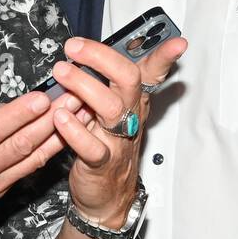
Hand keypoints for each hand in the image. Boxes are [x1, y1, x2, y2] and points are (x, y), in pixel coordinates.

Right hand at [0, 91, 81, 218]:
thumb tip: (11, 107)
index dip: (18, 115)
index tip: (42, 96)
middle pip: (18, 146)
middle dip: (50, 120)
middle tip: (74, 95)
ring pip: (30, 159)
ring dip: (59, 133)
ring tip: (81, 109)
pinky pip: (29, 168)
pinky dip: (50, 149)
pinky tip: (68, 131)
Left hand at [49, 35, 187, 226]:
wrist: (106, 195)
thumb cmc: (105, 143)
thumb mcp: (110, 110)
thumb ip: (104, 83)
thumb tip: (85, 49)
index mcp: (133, 100)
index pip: (152, 73)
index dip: (164, 57)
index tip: (178, 43)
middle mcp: (130, 115)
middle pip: (129, 80)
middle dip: (102, 58)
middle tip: (74, 47)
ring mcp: (118, 140)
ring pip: (111, 108)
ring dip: (84, 86)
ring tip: (61, 72)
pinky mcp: (101, 163)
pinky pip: (91, 146)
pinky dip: (74, 129)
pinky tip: (59, 116)